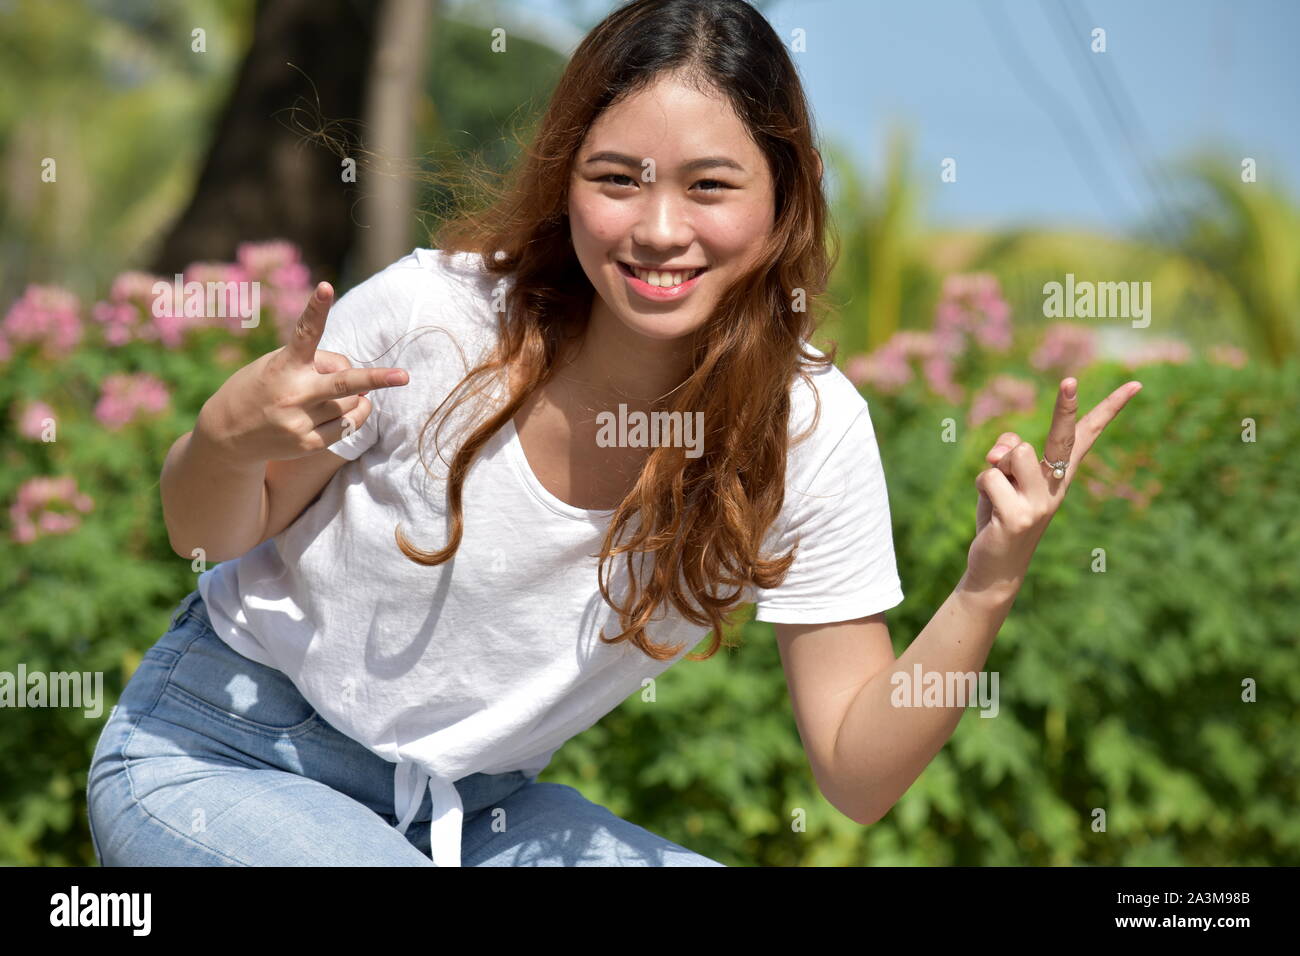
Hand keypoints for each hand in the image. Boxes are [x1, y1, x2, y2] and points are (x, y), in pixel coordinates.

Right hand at [195, 282, 409, 464]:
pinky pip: (348, 426)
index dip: (316, 308)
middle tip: (403, 376)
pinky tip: (348, 409)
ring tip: (328, 394)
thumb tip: (359, 381)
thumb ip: (318, 363)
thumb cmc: (263, 388)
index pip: (304, 333)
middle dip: (375, 379)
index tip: (326, 286)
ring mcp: (300, 422)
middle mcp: (293, 394)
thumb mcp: (279, 365)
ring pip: (351, 403)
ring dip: (354, 395)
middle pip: (343, 384)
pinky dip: (355, 415)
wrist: (226, 436)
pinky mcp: (307, 443)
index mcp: (283, 365)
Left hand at [963, 376, 1142, 600]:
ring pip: (1016, 451)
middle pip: (1063, 436)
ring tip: (999, 493)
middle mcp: (1057, 486)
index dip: (1110, 409)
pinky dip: (981, 488)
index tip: (1135, 385)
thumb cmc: (1000, 515)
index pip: (1088, 435)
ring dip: (996, 466)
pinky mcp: (1019, 517)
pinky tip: (990, 512)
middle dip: (1065, 407)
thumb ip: (1006, 453)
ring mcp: (1041, 502)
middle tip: (1069, 380)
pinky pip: (989, 477)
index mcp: (1060, 474)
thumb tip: (1000, 451)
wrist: (996, 567)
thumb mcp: (1003, 478)